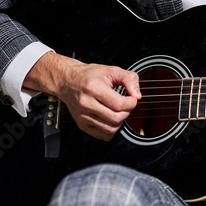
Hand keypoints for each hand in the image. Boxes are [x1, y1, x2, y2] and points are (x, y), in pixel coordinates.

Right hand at [24, 51, 140, 140]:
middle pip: (116, 118)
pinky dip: (111, 129)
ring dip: (120, 121)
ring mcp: (83, 116)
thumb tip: (137, 95)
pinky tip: (110, 118)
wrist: (68, 82)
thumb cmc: (89, 76)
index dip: (131, 102)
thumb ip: (129, 79)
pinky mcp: (82, 125)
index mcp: (93, 88)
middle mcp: (86, 104)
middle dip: (127, 112)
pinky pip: (103, 135)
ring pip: (110, 129)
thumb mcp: (112, 70)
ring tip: (118, 111)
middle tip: (125, 104)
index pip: (119, 104)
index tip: (131, 98)